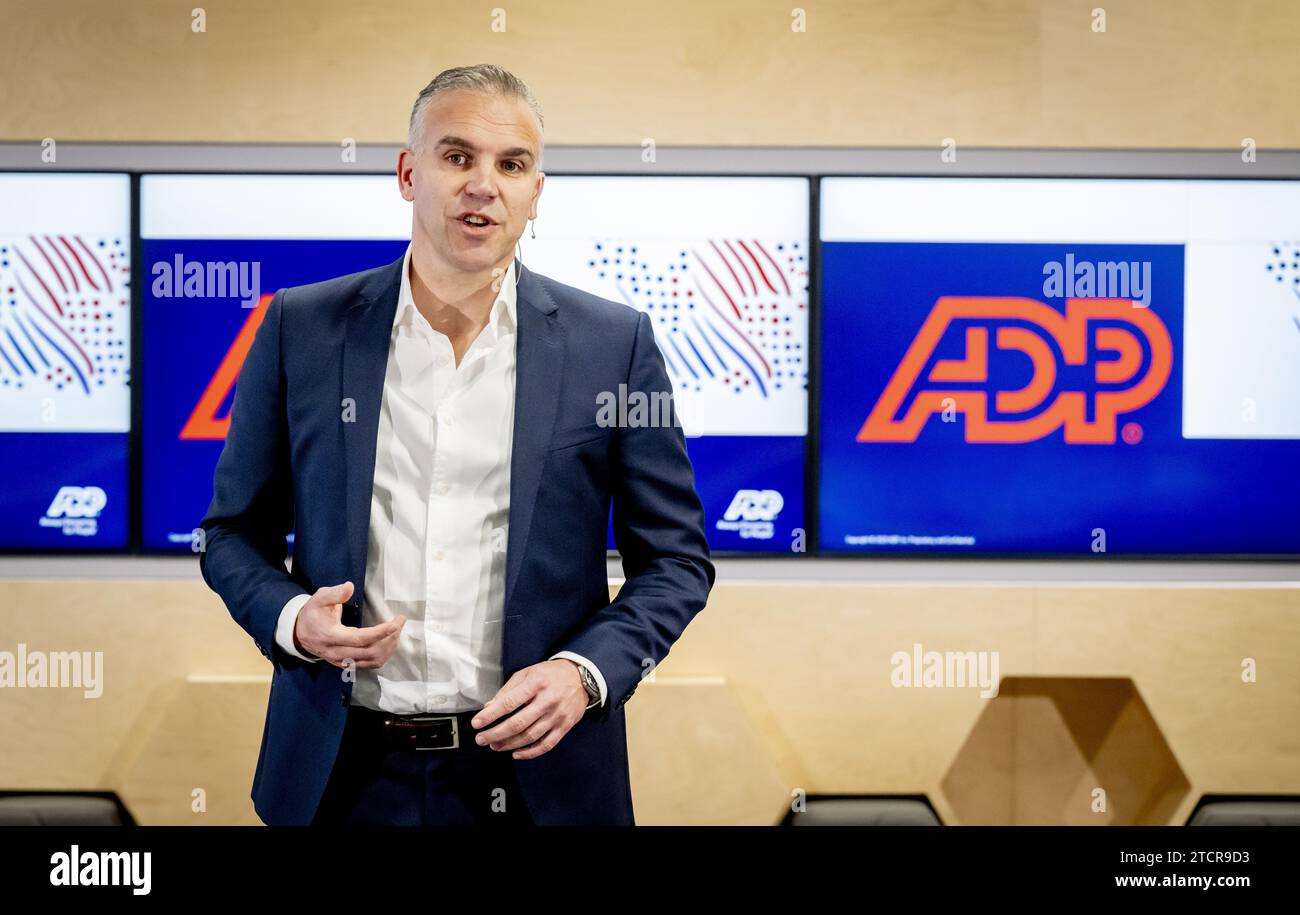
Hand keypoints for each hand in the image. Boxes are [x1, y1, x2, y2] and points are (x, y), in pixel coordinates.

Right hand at [293, 581, 404, 669]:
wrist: (300, 634)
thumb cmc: (313, 614)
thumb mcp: (319, 598)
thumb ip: (334, 593)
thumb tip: (349, 587)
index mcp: (332, 637)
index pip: (361, 639)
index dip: (381, 632)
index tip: (396, 622)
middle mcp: (338, 653)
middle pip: (371, 652)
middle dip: (390, 638)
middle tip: (400, 623)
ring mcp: (343, 661)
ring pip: (373, 661)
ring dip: (389, 647)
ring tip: (397, 631)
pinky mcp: (347, 665)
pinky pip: (370, 664)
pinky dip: (383, 654)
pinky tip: (389, 642)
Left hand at [470, 659, 588, 758]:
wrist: (581, 678)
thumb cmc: (550, 674)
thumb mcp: (528, 672)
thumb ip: (508, 689)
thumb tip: (489, 707)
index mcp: (536, 684)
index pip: (509, 703)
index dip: (490, 715)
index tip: (476, 723)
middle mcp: (547, 701)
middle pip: (518, 723)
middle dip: (496, 734)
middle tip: (481, 739)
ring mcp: (557, 715)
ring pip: (530, 736)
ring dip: (509, 744)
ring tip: (495, 746)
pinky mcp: (564, 726)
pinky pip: (546, 745)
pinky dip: (530, 753)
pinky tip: (516, 754)